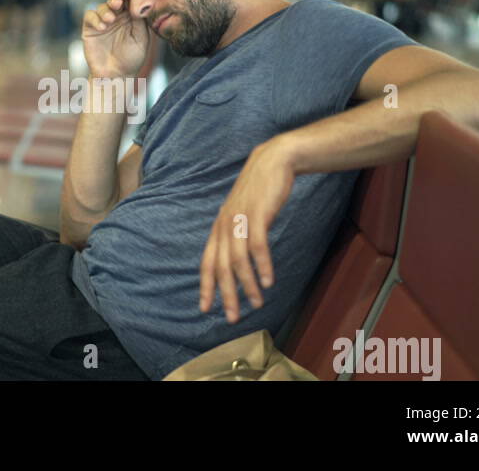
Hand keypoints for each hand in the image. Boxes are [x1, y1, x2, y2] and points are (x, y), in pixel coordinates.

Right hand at [82, 0, 149, 79]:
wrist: (115, 76)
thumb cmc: (131, 59)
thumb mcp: (141, 39)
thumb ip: (139, 22)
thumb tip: (138, 3)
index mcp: (131, 18)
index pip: (129, 0)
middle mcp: (117, 17)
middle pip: (115, 0)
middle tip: (117, 2)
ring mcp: (103, 22)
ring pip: (102, 6)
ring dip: (106, 10)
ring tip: (110, 20)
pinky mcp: (90, 29)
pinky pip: (90, 16)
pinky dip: (95, 18)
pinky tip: (102, 27)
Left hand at [199, 138, 296, 323]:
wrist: (274, 161)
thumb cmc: (259, 192)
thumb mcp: (242, 215)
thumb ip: (237, 236)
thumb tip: (236, 261)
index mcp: (219, 228)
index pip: (206, 263)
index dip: (205, 287)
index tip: (205, 309)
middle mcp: (224, 225)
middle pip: (220, 267)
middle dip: (226, 294)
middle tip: (231, 318)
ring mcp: (240, 219)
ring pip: (237, 260)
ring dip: (246, 285)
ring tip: (257, 303)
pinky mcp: (257, 214)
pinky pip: (257, 245)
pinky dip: (262, 265)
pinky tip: (268, 280)